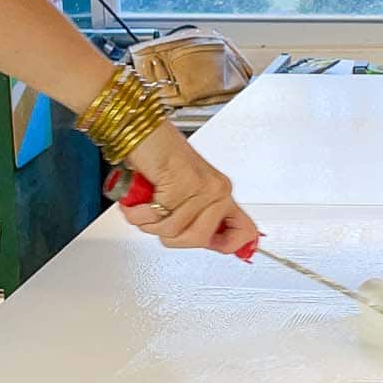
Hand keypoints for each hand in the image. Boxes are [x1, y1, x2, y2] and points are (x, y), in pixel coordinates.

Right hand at [118, 124, 259, 254]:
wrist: (140, 133)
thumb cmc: (156, 158)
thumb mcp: (181, 194)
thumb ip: (195, 219)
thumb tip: (207, 242)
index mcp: (220, 192)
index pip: (244, 230)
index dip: (232, 246)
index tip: (224, 250)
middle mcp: (216, 190)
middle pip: (199, 240)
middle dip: (170, 234)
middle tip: (160, 215)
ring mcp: (201, 188)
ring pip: (174, 232)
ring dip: (149, 221)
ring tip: (146, 202)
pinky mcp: (182, 187)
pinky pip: (158, 219)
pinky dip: (139, 213)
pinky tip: (139, 198)